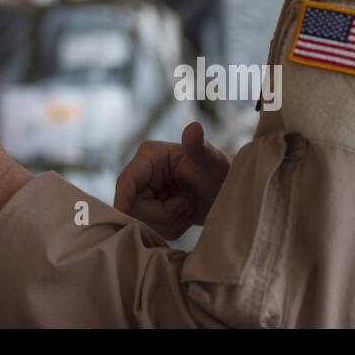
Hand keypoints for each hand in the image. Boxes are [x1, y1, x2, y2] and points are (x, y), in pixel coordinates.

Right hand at [113, 121, 230, 238]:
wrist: (230, 192)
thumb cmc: (222, 172)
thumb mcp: (212, 161)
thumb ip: (199, 146)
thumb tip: (194, 127)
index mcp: (149, 156)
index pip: (127, 181)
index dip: (123, 200)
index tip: (124, 217)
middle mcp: (143, 173)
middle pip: (132, 206)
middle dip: (160, 214)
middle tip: (186, 207)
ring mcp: (146, 191)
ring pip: (141, 220)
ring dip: (168, 222)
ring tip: (188, 209)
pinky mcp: (152, 208)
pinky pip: (151, 228)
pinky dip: (171, 227)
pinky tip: (185, 215)